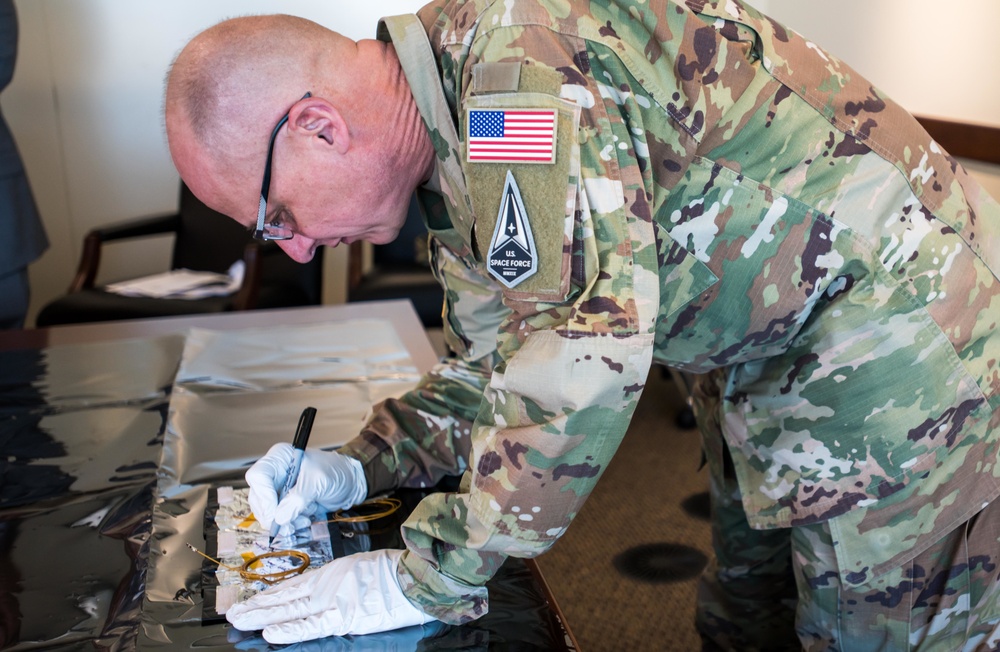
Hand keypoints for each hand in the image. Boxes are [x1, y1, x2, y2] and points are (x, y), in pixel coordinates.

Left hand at [226, 549, 436, 643]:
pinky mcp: (342, 617)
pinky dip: (289, 630)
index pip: (293, 586)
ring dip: (262, 617)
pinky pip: (310, 626)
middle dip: (257, 606)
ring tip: (239, 621)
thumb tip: (334, 588)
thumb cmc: (395, 572)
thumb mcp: (362, 567)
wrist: (413, 575)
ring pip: (289, 610)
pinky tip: (269, 633)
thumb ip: (343, 579)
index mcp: (331, 572)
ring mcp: (331, 601)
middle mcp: (326, 585)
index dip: (271, 595)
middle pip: (284, 597)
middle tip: (234, 613)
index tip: (253, 600)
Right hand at [246, 444, 366, 530]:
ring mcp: (278, 489)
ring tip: (305, 519)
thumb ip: (298, 499)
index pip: (259, 476)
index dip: (264, 497)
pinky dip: (290, 523)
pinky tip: (305, 519)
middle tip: (291, 524)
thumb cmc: (336, 472)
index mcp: (280, 458)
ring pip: (266, 511)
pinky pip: (278, 518)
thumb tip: (279, 518)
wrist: (350, 482)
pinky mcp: (285, 503)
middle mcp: (275, 473)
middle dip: (275, 514)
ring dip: (284, 521)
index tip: (276, 514)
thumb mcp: (319, 482)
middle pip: (258, 497)